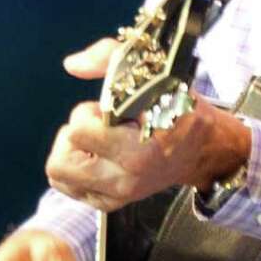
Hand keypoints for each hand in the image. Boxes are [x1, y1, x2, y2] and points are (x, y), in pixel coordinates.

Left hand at [45, 37, 250, 213]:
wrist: (202, 149)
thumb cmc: (179, 108)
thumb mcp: (155, 74)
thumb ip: (110, 58)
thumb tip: (71, 64)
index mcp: (138, 153)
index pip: (78, 132)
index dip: (88, 113)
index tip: (111, 110)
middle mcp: (126, 180)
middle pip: (59, 163)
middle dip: (72, 136)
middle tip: (96, 127)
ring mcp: (118, 195)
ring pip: (58, 176)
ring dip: (70, 152)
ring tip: (95, 141)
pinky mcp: (111, 203)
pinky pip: (67, 187)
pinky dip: (74, 169)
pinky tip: (96, 155)